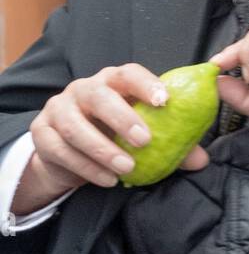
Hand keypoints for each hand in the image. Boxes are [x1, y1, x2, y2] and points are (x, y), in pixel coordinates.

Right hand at [14, 63, 208, 213]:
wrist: (66, 154)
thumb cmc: (111, 135)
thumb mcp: (139, 135)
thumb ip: (170, 143)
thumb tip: (201, 160)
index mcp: (112, 81)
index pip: (128, 73)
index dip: (146, 83)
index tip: (165, 100)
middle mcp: (83, 89)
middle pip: (99, 95)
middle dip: (122, 117)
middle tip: (145, 141)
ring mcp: (58, 109)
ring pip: (76, 126)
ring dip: (103, 149)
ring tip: (127, 168)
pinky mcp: (42, 133)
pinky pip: (61, 149)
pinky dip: (85, 167)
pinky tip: (107, 179)